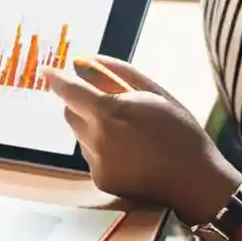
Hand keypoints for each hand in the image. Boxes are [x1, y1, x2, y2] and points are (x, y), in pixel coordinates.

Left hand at [43, 57, 239, 225]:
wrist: (194, 180)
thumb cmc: (180, 131)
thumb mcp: (155, 94)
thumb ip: (119, 74)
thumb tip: (87, 61)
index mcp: (110, 113)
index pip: (70, 91)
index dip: (56, 79)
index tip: (46, 71)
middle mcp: (97, 140)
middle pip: (70, 113)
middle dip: (81, 104)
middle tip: (108, 104)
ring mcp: (97, 163)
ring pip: (80, 135)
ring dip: (94, 127)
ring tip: (129, 134)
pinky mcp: (100, 180)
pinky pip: (90, 156)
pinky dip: (102, 149)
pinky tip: (130, 153)